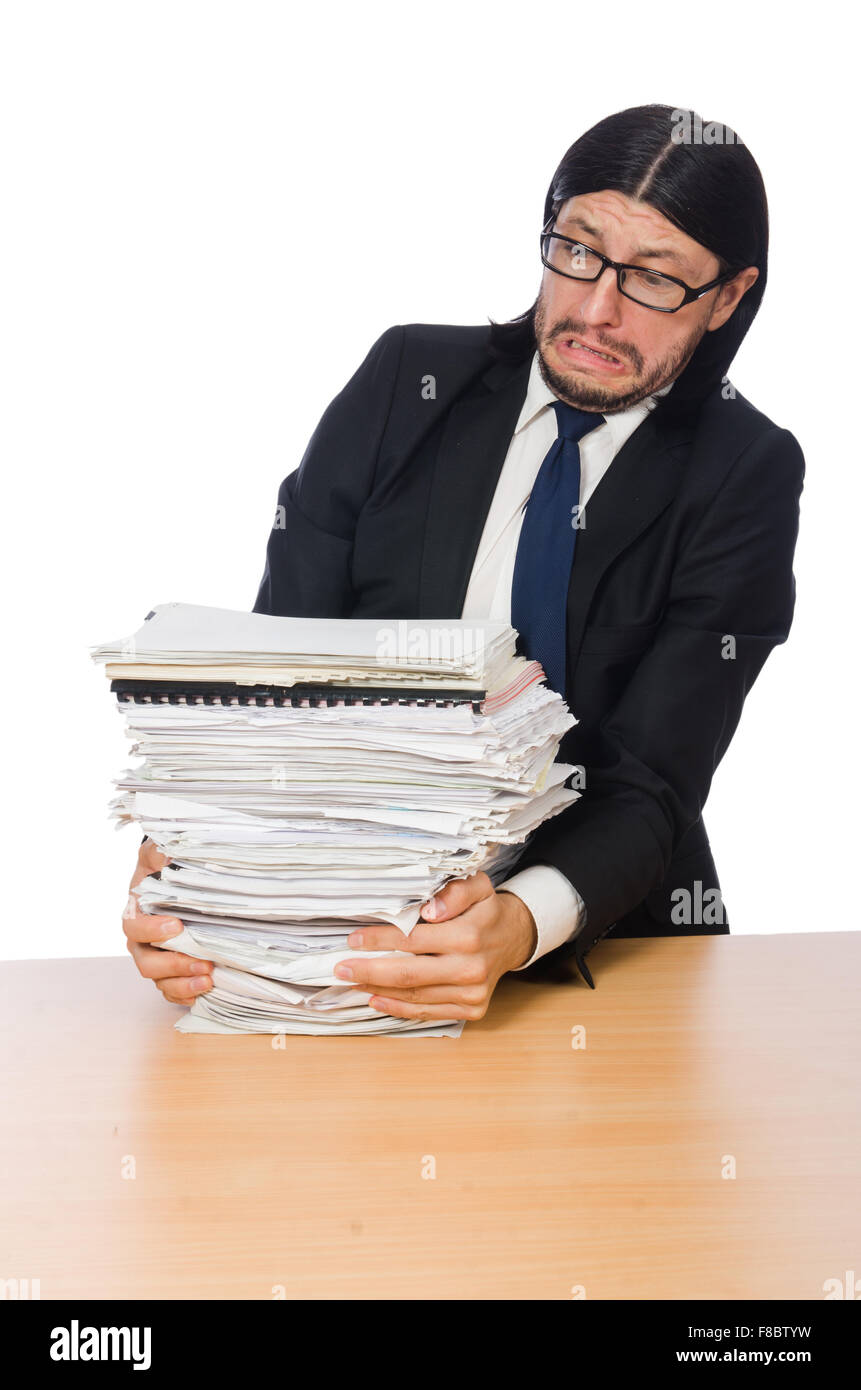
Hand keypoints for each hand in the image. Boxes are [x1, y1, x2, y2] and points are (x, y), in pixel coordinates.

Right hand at [122, 838, 213, 1005]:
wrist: (171, 878)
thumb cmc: (163, 865)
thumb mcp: (159, 852)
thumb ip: (160, 852)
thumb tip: (169, 852)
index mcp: (135, 912)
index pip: (135, 927)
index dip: (152, 930)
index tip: (177, 925)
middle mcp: (141, 941)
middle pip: (146, 961)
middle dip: (174, 964)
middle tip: (202, 962)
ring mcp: (154, 958)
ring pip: (159, 980)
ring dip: (182, 983)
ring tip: (208, 979)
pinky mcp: (170, 971)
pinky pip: (171, 990)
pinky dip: (185, 994)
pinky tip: (204, 992)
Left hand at [333, 871, 536, 1021]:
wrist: (514, 937)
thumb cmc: (486, 909)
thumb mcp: (476, 886)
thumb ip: (453, 892)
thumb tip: (428, 910)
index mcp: (470, 935)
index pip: (413, 940)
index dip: (379, 941)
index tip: (353, 940)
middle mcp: (471, 968)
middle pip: (408, 974)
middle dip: (369, 972)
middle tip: (341, 968)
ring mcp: (472, 993)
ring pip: (415, 996)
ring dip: (379, 990)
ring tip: (354, 982)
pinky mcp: (472, 1010)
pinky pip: (428, 1012)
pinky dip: (399, 1008)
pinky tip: (377, 1000)